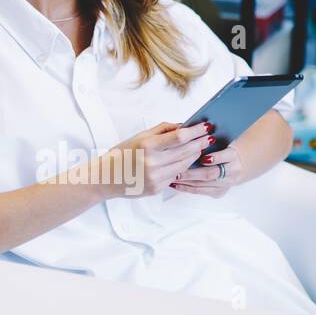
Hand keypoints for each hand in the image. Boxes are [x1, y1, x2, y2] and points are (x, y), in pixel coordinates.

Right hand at [99, 121, 215, 198]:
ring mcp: (155, 178)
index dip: (196, 131)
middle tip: (209, 137)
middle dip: (200, 143)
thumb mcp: (139, 137)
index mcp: (147, 146)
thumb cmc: (122, 154)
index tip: (206, 126)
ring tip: (201, 148)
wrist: (106, 178)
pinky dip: (183, 167)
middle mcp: (152, 163)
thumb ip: (163, 130)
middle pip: (186, 151)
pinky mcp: (157, 189)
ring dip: (195, 155)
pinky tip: (188, 161)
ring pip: (184, 165)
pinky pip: (176, 176)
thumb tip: (185, 125)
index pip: (180, 137)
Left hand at [170, 143, 243, 197]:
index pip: (226, 156)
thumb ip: (208, 141)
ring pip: (203, 184)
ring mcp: (226, 184)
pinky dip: (185, 188)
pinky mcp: (219, 192)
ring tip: (171, 176)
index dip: (214, 157)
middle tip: (177, 170)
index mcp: (234, 155)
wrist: (237, 164)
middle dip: (192, 173)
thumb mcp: (222, 141)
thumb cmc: (224, 149)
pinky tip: (175, 184)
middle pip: (211, 173)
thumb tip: (189, 133)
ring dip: (185, 181)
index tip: (201, 155)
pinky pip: (200, 191)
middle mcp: (232, 171)